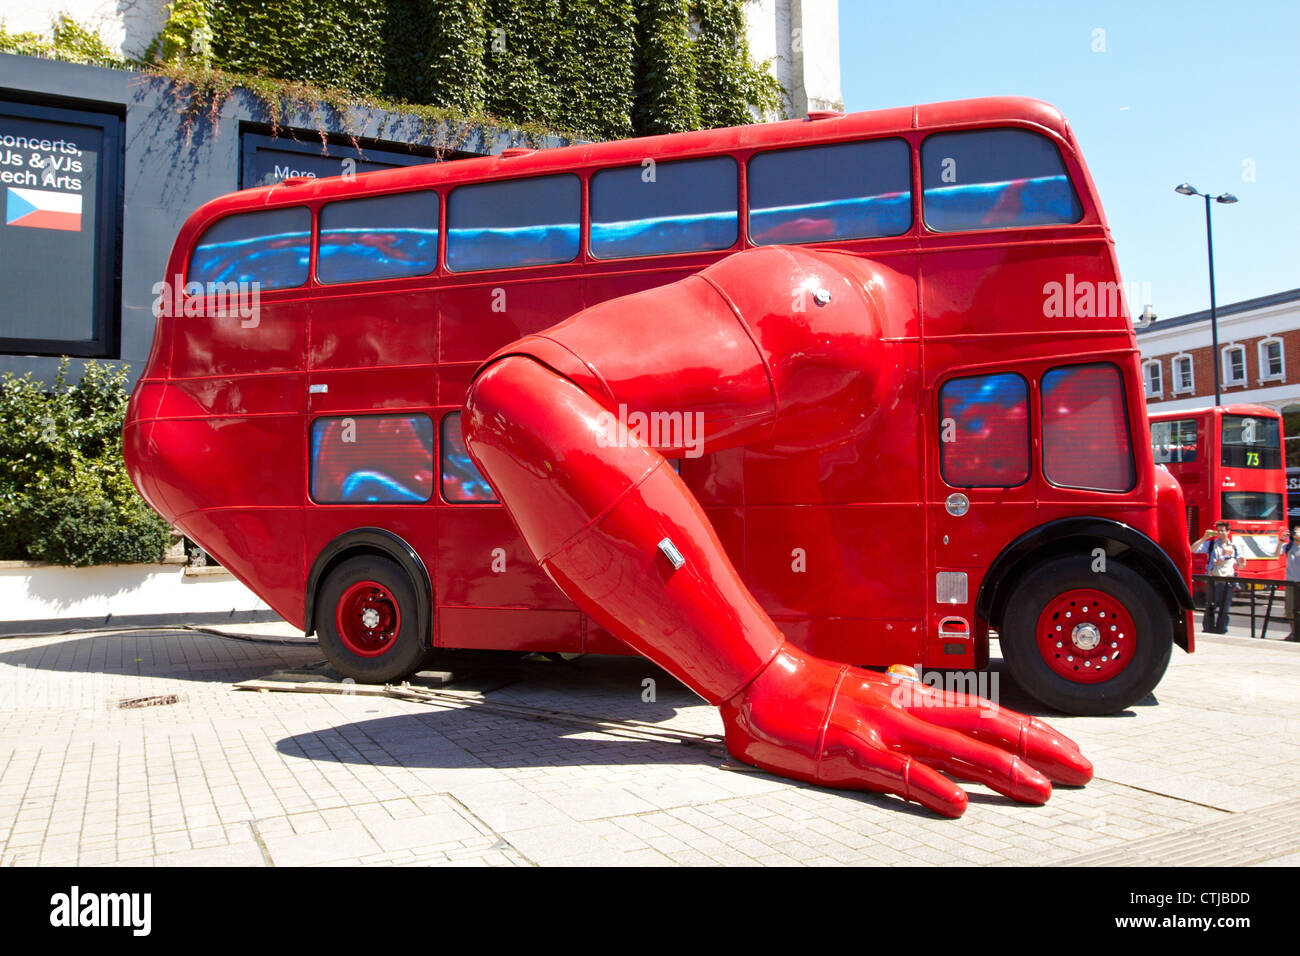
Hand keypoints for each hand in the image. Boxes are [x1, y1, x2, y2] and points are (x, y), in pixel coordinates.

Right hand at [719, 645, 1092, 817]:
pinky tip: (960, 805)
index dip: (1029, 729)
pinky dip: (931, 787)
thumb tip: (918, 695)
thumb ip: (894, 699)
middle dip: (1037, 748)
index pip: (983, 711)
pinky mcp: (850, 751)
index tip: (1065, 747)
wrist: (760, 678)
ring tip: (1042, 790)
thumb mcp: (861, 691)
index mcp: (908, 696)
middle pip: (984, 726)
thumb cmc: (805, 689)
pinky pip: (898, 771)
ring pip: (953, 748)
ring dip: (1002, 770)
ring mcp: (879, 728)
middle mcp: (903, 708)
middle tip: (1081, 770)